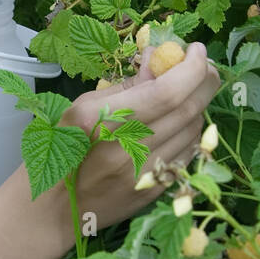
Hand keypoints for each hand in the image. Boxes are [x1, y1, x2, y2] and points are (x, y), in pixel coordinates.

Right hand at [60, 42, 221, 233]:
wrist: (54, 208)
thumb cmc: (61, 150)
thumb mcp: (79, 108)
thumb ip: (123, 86)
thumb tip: (157, 60)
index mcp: (103, 121)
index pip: (166, 92)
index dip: (191, 67)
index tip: (196, 49)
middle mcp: (128, 148)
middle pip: (188, 109)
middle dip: (205, 80)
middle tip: (203, 65)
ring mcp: (145, 173)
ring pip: (193, 130)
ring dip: (198, 106)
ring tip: (187, 94)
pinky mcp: (155, 190)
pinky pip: (188, 153)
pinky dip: (191, 131)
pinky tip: (180, 123)